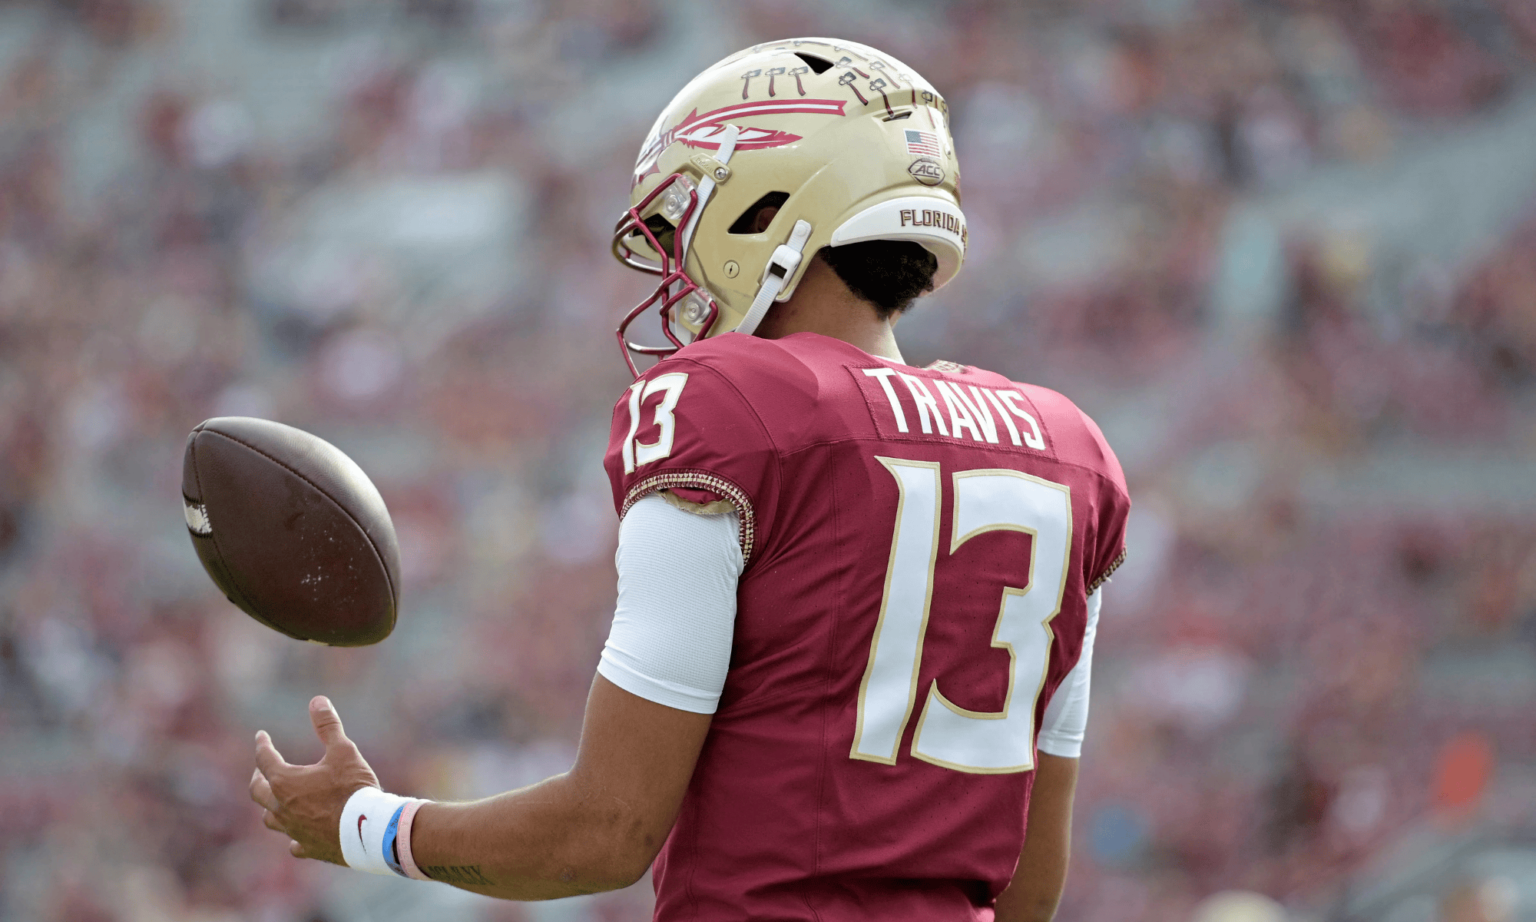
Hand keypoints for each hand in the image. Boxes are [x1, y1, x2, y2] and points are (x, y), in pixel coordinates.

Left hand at [250, 695, 380, 864]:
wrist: (368, 830)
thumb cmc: (353, 787)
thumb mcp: (343, 751)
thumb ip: (328, 726)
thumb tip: (317, 700)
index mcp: (285, 781)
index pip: (265, 759)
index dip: (263, 744)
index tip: (261, 736)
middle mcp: (282, 807)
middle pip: (258, 792)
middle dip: (258, 777)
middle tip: (260, 771)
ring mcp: (293, 830)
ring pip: (270, 818)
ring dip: (270, 807)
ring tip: (275, 801)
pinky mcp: (308, 847)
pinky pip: (294, 842)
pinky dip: (294, 835)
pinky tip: (298, 834)